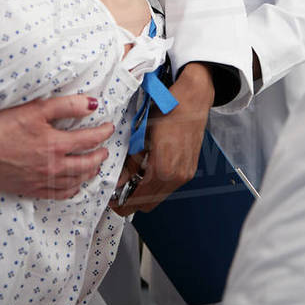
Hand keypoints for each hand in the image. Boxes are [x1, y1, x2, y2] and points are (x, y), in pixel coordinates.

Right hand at [0, 94, 113, 198]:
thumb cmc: (3, 128)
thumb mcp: (36, 109)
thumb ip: (66, 106)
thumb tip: (92, 104)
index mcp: (57, 145)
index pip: (89, 139)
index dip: (103, 133)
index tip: (109, 127)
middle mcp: (55, 166)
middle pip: (87, 164)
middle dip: (99, 156)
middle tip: (104, 149)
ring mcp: (44, 181)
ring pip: (76, 181)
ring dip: (89, 173)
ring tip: (95, 166)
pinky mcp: (32, 190)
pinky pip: (60, 194)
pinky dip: (72, 190)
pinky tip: (75, 186)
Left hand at [111, 62, 213, 215]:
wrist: (192, 100)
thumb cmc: (167, 111)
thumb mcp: (142, 135)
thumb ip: (130, 163)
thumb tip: (118, 180)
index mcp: (162, 169)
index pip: (137, 200)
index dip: (121, 203)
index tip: (111, 198)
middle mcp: (176, 177)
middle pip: (147, 204)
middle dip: (130, 201)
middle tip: (118, 191)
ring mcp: (185, 175)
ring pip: (158, 197)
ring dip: (143, 194)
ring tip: (131, 179)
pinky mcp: (189, 170)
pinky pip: (169, 187)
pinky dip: (156, 185)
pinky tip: (147, 171)